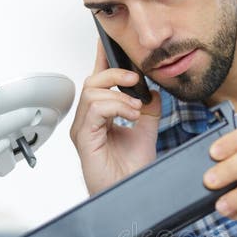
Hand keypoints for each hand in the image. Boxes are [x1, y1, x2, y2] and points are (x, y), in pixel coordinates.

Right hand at [70, 41, 161, 194]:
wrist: (131, 195)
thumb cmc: (131, 172)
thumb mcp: (147, 133)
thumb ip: (149, 111)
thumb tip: (153, 91)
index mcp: (101, 117)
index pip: (99, 81)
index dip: (103, 59)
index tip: (110, 41)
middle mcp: (88, 121)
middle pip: (91, 80)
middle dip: (114, 72)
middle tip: (135, 78)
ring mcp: (84, 129)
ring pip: (91, 91)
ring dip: (118, 94)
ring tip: (136, 109)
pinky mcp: (84, 139)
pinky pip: (93, 110)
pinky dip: (115, 107)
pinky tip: (131, 116)